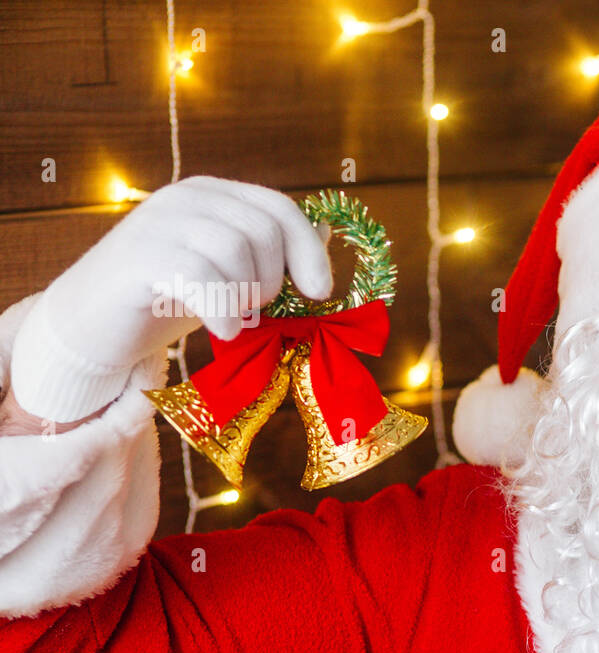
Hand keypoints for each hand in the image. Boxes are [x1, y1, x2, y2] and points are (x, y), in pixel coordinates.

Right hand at [10, 175, 332, 420]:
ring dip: (244, 295)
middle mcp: (185, 198)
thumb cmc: (165, 300)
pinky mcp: (139, 256)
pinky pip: (202, 276)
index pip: (278, 208)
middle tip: (250, 309)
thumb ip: (269, 253)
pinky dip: (222, 310)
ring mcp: (159, 222)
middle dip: (270, 279)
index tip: (319, 292)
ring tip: (227, 315)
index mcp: (211, 195)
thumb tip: (326, 234)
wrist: (90, 326)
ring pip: (236, 249)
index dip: (308, 250)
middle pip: (263, 230)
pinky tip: (221, 330)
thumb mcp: (227, 273)